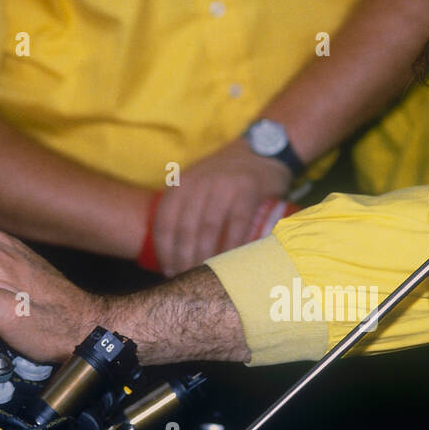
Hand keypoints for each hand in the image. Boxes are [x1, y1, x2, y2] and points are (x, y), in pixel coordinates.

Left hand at [152, 139, 292, 276]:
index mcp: (181, 184)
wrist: (264, 149)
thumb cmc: (229, 176)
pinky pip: (237, 224)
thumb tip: (175, 252)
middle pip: (185, 229)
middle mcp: (198, 183)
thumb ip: (186, 208)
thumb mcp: (199, 183)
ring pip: (208, 229)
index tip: (169, 272)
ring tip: (206, 275)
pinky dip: (233, 246)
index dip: (165, 251)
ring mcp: (223, 185)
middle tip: (188, 280)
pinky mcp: (247, 190)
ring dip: (206, 256)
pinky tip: (231, 262)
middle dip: (184, 259)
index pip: (165, 222)